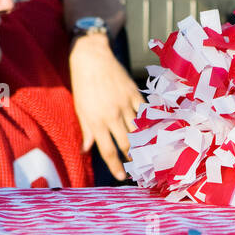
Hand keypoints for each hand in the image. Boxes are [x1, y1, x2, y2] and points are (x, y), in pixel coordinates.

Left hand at [68, 33, 143, 180]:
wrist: (92, 58)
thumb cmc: (83, 85)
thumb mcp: (80, 110)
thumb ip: (87, 131)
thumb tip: (86, 150)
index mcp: (97, 121)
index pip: (108, 150)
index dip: (115, 166)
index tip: (122, 176)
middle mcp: (112, 115)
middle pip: (127, 144)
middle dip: (133, 159)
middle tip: (138, 167)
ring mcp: (125, 104)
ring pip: (139, 130)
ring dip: (144, 144)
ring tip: (148, 154)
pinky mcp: (134, 94)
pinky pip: (146, 113)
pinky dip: (150, 123)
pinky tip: (154, 131)